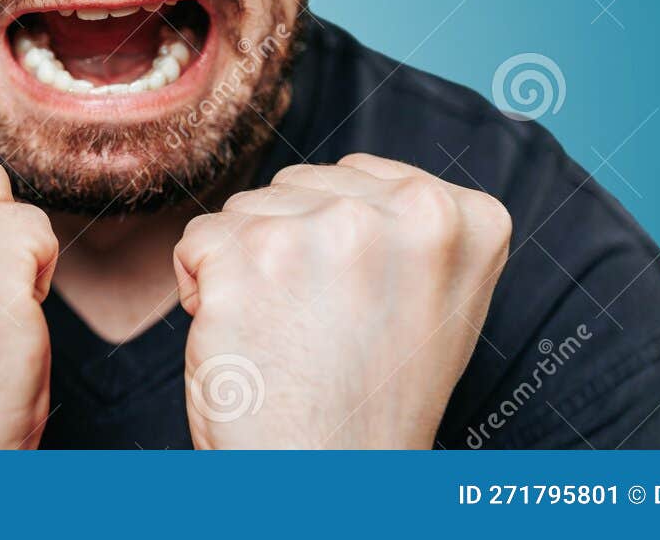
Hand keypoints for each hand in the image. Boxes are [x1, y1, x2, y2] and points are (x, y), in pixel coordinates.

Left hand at [172, 153, 510, 448]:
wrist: (330, 482)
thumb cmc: (370, 404)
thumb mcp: (432, 300)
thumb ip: (404, 226)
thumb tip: (351, 178)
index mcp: (464, 218)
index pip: (358, 176)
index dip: (338, 244)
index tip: (362, 305)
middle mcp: (405, 210)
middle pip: (299, 187)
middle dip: (290, 248)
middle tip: (320, 329)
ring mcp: (325, 229)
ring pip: (246, 210)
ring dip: (246, 268)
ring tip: (286, 337)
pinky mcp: (249, 255)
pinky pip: (196, 243)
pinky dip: (203, 291)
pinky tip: (245, 342)